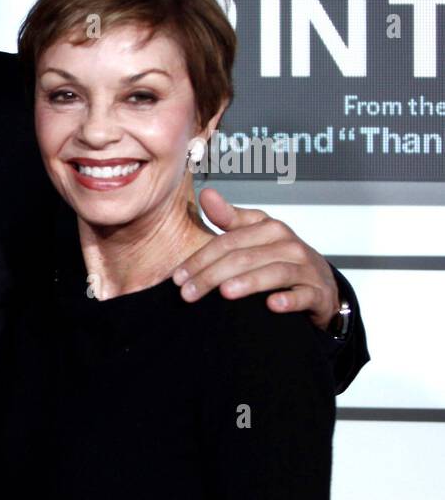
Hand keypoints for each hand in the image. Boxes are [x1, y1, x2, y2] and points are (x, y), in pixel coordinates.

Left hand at [172, 187, 338, 328]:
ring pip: (274, 272)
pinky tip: (272, 304)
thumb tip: (206, 194)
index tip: (178, 276)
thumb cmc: (282, 256)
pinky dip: (289, 299)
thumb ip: (229, 217)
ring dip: (248, 282)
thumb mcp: (257, 234)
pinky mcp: (318, 293)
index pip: (228, 242)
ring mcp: (306, 269)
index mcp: (270, 229)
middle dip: (212, 275)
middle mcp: (289, 245)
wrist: (321, 284)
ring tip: (225, 292)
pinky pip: (304, 295)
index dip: (200, 258)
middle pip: (245, 257)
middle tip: (187, 293)